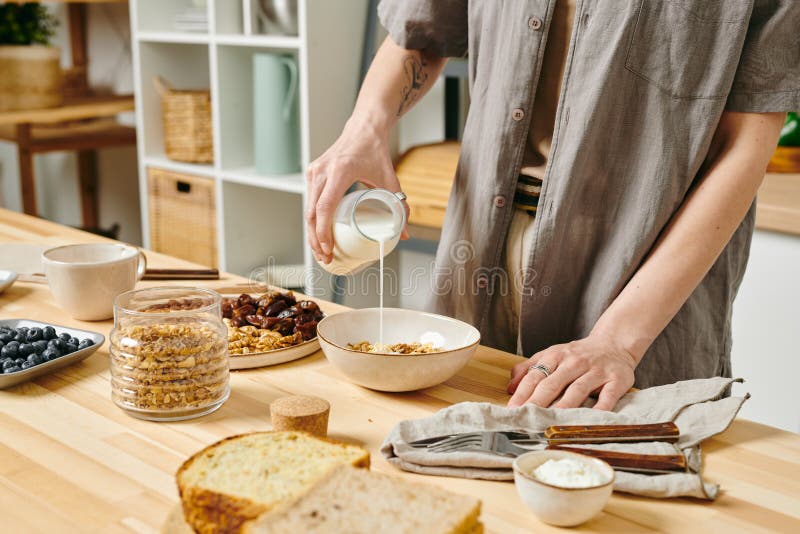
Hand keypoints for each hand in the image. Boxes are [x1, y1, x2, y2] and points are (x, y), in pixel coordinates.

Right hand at [305, 119, 407, 263]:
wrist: (364, 127)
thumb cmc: (375, 150)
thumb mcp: (389, 178)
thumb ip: (399, 205)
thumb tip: (405, 232)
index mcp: (340, 171)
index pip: (325, 207)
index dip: (323, 232)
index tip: (327, 249)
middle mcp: (323, 171)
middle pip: (311, 213)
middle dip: (315, 239)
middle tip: (325, 258)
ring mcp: (314, 171)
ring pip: (308, 209)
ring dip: (312, 232)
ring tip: (321, 251)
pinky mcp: (312, 173)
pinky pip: (310, 201)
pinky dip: (313, 220)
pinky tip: (318, 234)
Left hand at [506, 332, 636, 410]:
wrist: (615, 343)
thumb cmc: (578, 354)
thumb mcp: (552, 355)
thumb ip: (529, 368)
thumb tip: (510, 387)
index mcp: (556, 355)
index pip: (535, 375)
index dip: (522, 392)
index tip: (512, 409)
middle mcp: (575, 362)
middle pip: (553, 383)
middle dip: (537, 401)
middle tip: (526, 418)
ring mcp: (596, 371)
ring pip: (577, 390)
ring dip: (563, 406)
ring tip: (550, 421)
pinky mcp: (617, 380)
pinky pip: (607, 397)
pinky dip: (599, 409)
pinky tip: (589, 420)